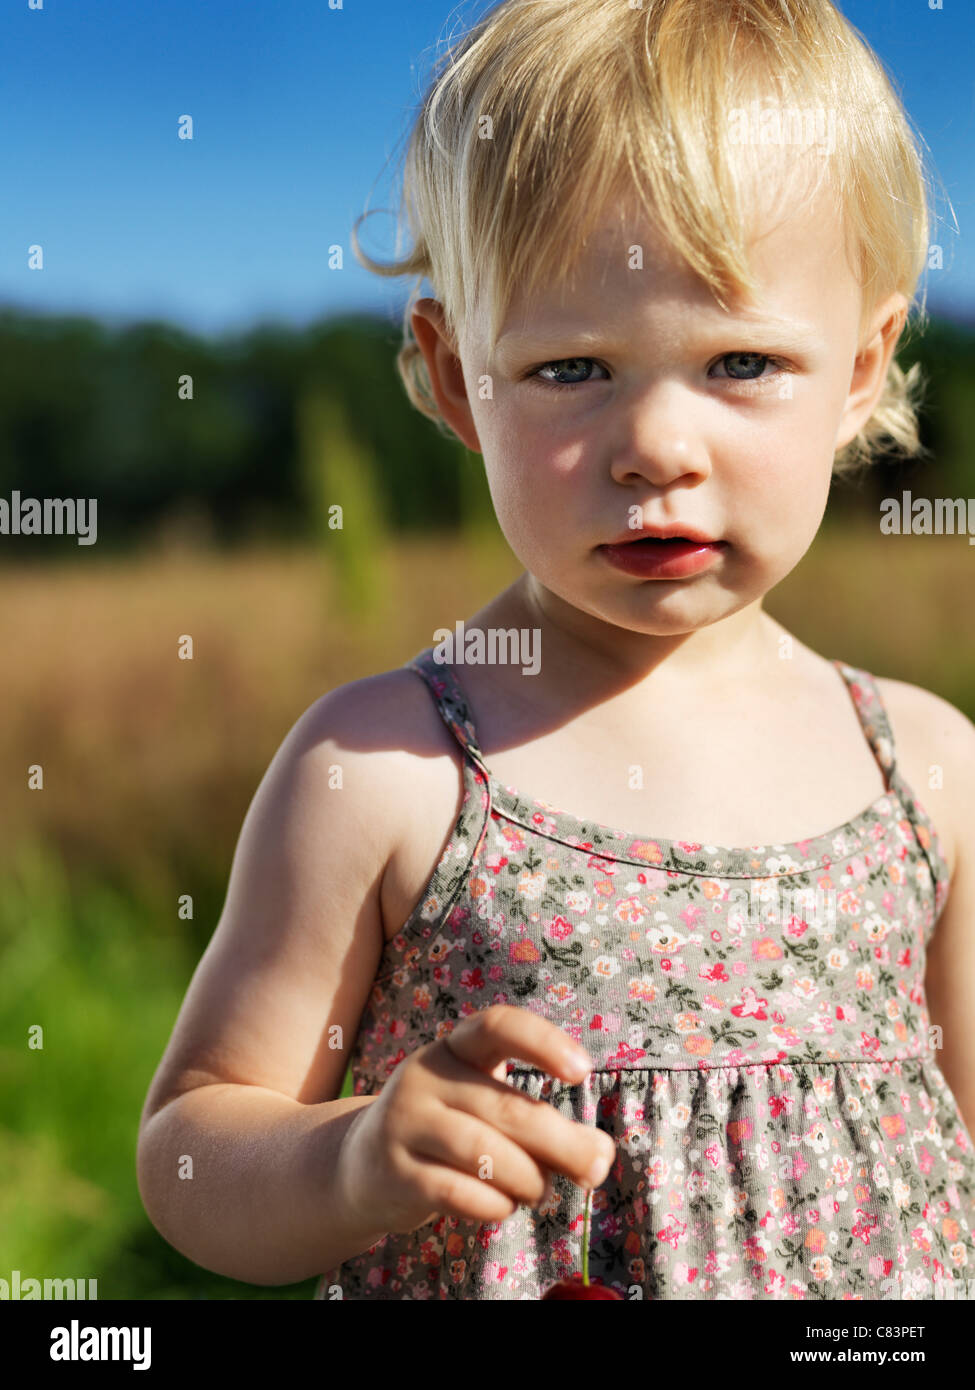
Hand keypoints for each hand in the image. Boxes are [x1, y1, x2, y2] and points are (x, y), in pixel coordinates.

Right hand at [335, 1004, 615, 1235]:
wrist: (362, 1166)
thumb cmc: (449, 1132)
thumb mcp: (486, 1110)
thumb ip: (541, 1123)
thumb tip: (600, 1155)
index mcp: (455, 1048)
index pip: (498, 1025)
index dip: (543, 1042)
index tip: (582, 1072)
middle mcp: (425, 1076)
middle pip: (507, 1108)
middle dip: (564, 1144)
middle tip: (596, 1169)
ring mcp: (404, 1123)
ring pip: (486, 1154)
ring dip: (529, 1180)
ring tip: (537, 1190)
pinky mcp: (394, 1172)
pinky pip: (460, 1193)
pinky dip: (496, 1205)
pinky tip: (504, 1205)